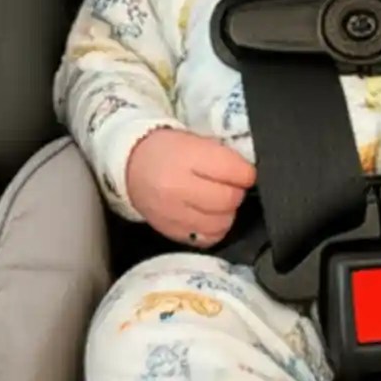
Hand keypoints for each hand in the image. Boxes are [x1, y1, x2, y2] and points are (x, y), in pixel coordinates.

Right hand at [126, 129, 256, 247]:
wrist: (131, 166)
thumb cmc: (169, 150)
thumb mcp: (196, 141)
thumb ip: (223, 158)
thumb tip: (249, 177)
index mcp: (186, 158)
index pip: (234, 171)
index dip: (246, 173)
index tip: (244, 172)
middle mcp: (177, 189)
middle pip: (229, 199)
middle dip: (236, 192)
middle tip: (229, 186)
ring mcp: (173, 215)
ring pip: (221, 223)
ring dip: (226, 212)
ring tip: (216, 201)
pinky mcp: (171, 233)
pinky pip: (206, 239)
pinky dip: (213, 228)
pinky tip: (207, 216)